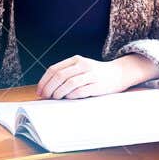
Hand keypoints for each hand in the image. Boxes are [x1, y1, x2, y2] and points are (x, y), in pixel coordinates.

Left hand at [37, 54, 155, 99]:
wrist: (119, 74)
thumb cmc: (95, 74)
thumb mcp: (81, 68)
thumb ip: (66, 74)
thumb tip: (47, 88)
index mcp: (76, 60)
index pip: (54, 69)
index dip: (44, 81)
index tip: (40, 91)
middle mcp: (83, 65)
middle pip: (59, 76)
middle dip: (49, 88)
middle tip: (45, 97)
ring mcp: (91, 75)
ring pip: (68, 83)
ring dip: (58, 93)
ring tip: (55, 98)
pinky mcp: (97, 85)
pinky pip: (80, 91)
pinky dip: (70, 96)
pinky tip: (67, 99)